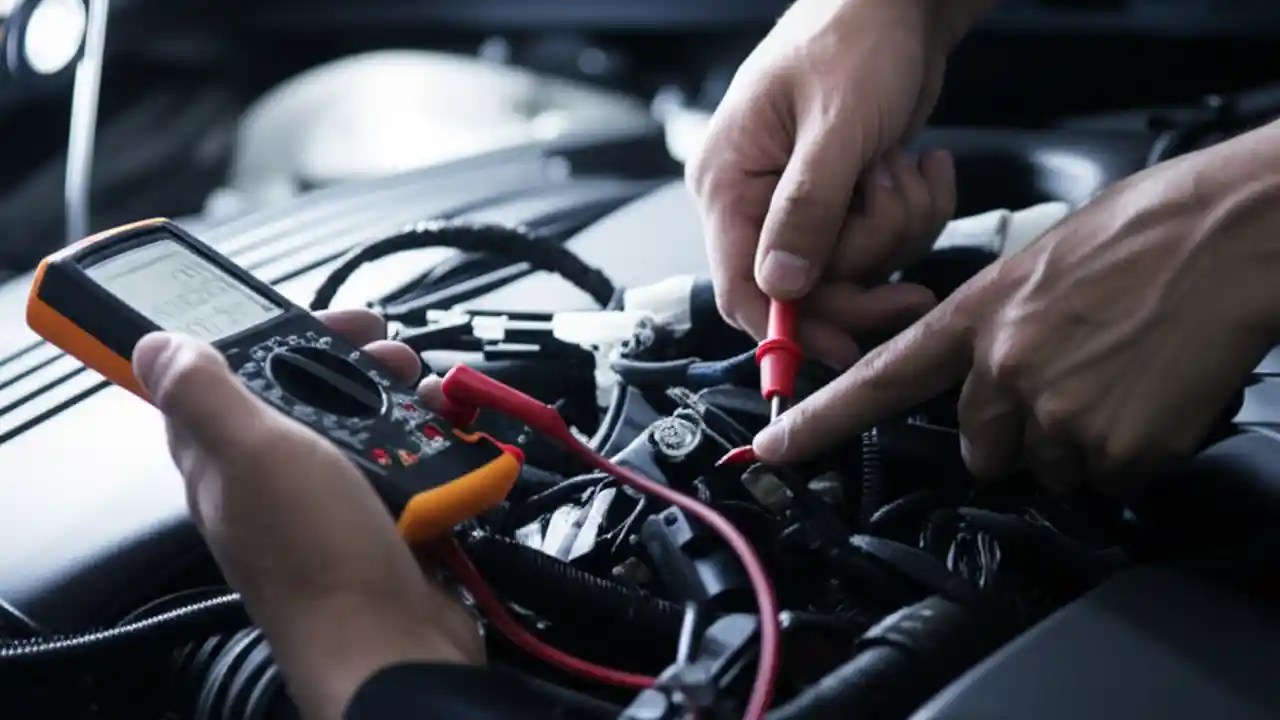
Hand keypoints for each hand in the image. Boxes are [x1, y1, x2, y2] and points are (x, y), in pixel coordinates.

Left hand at [132, 309, 482, 719]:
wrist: (394, 643)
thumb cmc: (318, 557)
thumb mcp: (254, 455)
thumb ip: (203, 394)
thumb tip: (153, 345)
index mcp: (228, 463)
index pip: (227, 380)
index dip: (268, 336)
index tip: (317, 316)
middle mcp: (276, 484)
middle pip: (305, 396)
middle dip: (349, 360)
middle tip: (388, 349)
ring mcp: (333, 505)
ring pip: (362, 426)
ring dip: (397, 395)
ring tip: (426, 389)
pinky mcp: (385, 523)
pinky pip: (408, 464)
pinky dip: (432, 440)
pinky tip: (450, 434)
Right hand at [687, 0, 983, 367]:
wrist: (899, 2)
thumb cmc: (855, 39)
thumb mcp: (835, 128)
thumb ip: (807, 210)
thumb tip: (781, 287)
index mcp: (728, 181)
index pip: (739, 284)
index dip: (785, 330)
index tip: (838, 353)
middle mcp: (756, 199)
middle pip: (805, 287)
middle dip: (867, 271)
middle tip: (912, 290)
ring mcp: (802, 201)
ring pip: (852, 264)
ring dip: (898, 228)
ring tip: (908, 169)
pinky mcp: (843, 198)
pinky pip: (881, 239)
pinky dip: (915, 210)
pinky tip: (921, 165)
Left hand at [754, 122, 1279, 496]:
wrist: (1233, 235)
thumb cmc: (1147, 232)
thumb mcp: (1037, 263)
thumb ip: (995, 325)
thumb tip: (985, 372)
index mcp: (977, 317)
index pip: (879, 380)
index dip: (820, 421)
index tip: (775, 447)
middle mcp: (1004, 371)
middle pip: (983, 445)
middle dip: (1016, 427)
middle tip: (1069, 376)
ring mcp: (1059, 414)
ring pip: (1048, 466)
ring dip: (1075, 439)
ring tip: (1117, 375)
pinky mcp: (1116, 448)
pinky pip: (1106, 477)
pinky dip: (1125, 450)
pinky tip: (1146, 395)